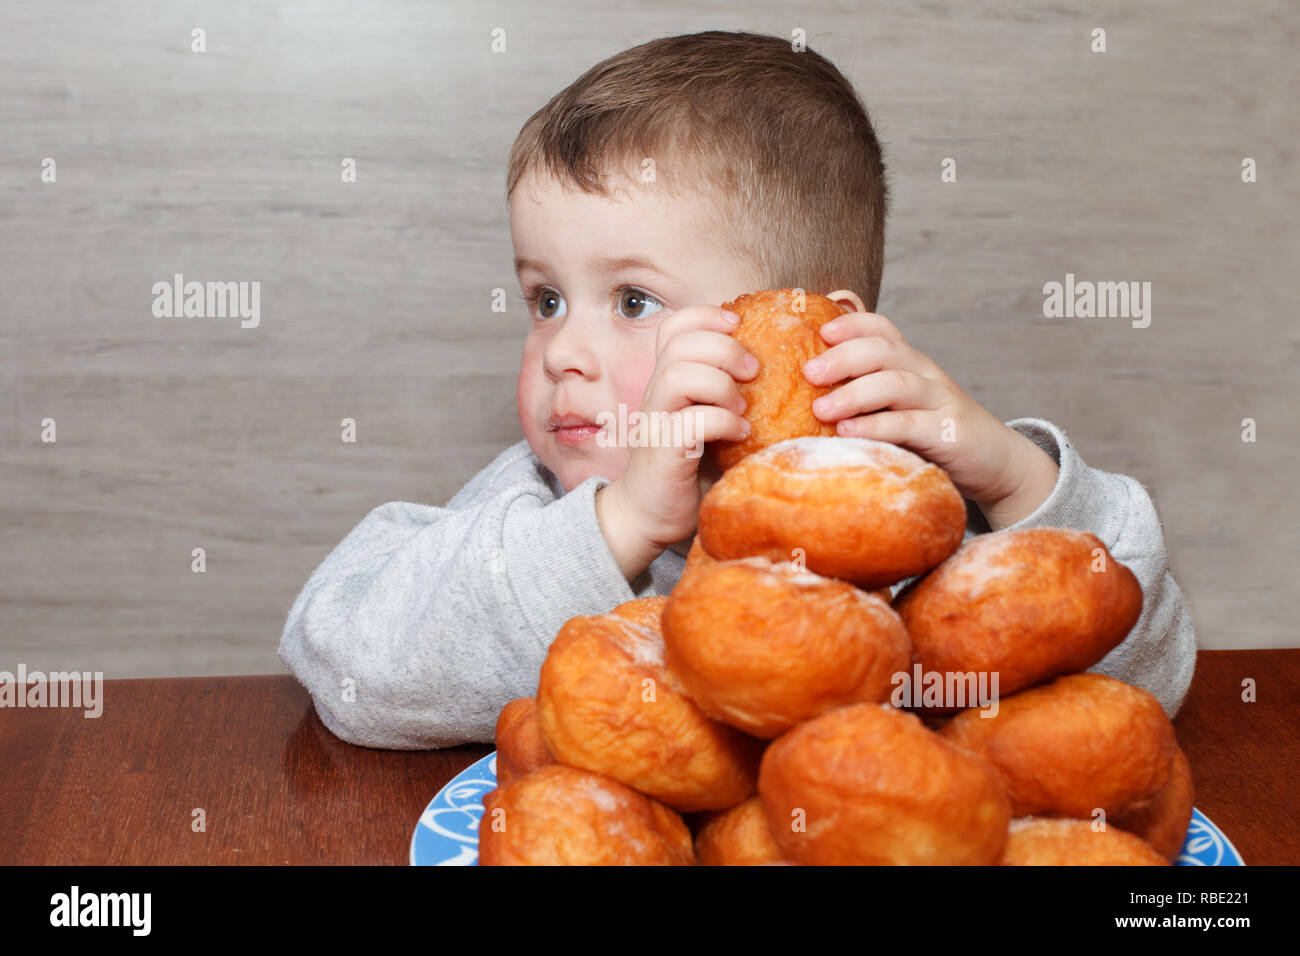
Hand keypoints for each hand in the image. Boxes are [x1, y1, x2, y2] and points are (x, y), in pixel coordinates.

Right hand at [596, 305, 755, 577]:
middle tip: (753, 371)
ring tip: (743, 407)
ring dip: (721, 384)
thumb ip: (732, 395)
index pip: (674, 327)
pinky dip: (723, 422)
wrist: (651, 514)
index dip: (706, 316)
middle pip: (681, 343)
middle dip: (725, 348)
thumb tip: (789, 371)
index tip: (738, 326)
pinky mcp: (663, 450)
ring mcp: (657, 420)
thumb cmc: (690, 468)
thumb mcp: (711, 421)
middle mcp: (657, 393)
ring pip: (680, 374)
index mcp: (669, 380)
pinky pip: (692, 421)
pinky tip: (740, 435)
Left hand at [805, 291, 1058, 528]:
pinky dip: (877, 426)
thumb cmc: (935, 435)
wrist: (997, 463)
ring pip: (896, 383)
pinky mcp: (948, 433)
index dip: (853, 324)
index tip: (822, 330)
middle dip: (843, 357)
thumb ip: (867, 392)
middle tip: (809, 372)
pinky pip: (909, 424)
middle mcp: (925, 375)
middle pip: (884, 351)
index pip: (883, 329)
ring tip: (821, 408)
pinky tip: (849, 432)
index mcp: (910, 364)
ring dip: (854, 393)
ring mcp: (939, 401)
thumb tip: (815, 388)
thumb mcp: (901, 407)